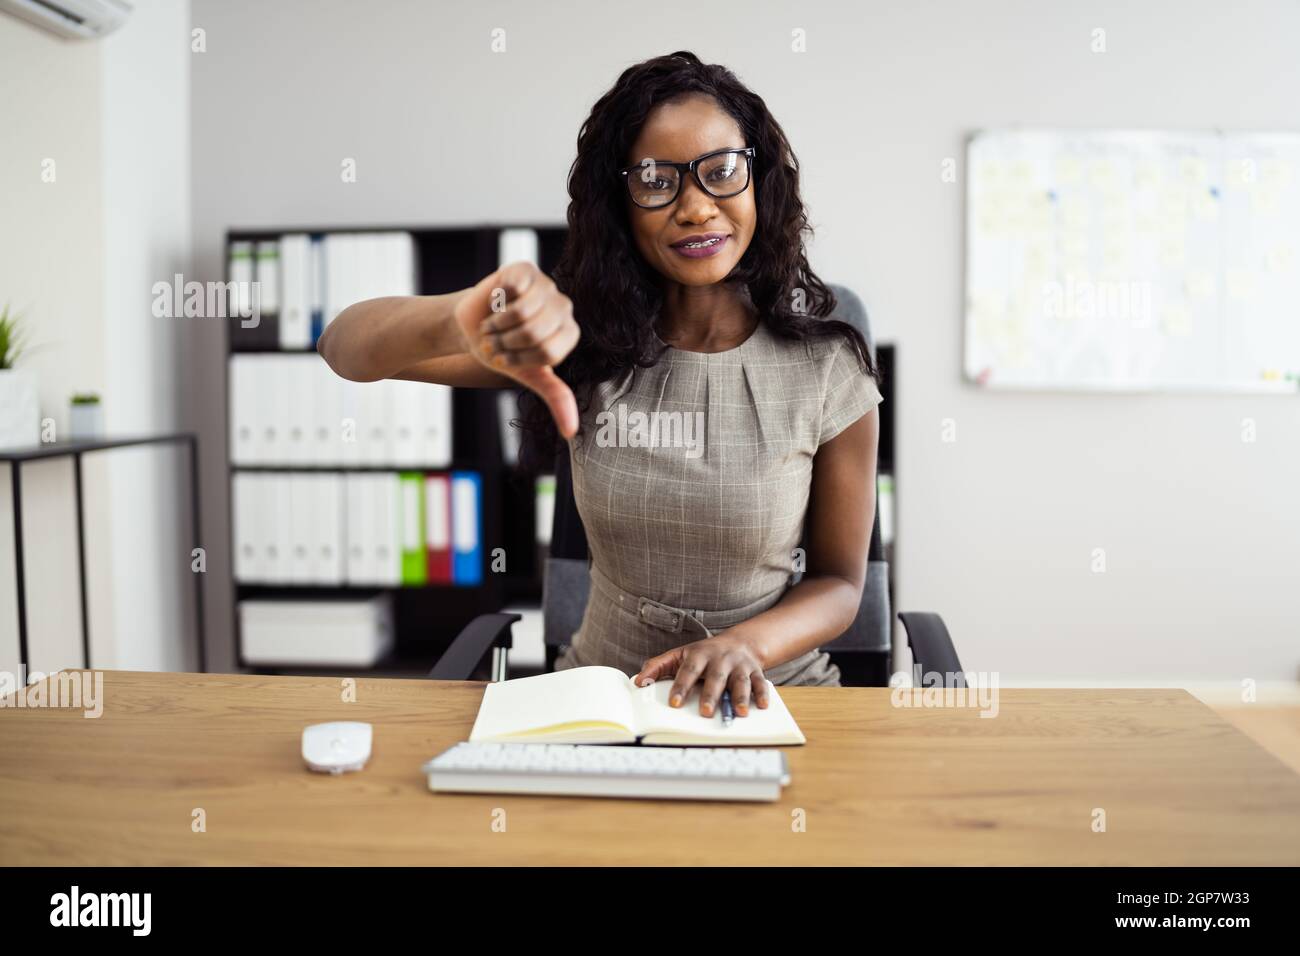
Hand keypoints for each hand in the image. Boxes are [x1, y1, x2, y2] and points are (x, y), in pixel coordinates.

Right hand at [453, 261, 580, 437]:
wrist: (471, 327)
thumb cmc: (502, 351)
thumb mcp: (528, 375)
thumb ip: (555, 397)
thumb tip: (571, 432)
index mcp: (570, 333)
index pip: (548, 353)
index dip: (520, 359)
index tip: (508, 358)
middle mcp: (564, 307)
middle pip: (535, 333)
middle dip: (506, 343)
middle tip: (497, 341)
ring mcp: (546, 286)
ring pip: (521, 312)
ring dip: (497, 325)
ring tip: (493, 325)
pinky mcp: (526, 269)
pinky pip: (512, 288)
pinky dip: (495, 301)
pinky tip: (494, 301)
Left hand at [633, 633, 770, 717]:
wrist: (740, 642)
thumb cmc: (704, 654)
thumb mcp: (679, 655)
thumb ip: (658, 667)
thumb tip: (638, 682)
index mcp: (699, 654)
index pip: (688, 670)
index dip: (681, 686)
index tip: (674, 702)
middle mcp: (721, 659)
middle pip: (715, 677)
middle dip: (711, 695)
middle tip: (705, 713)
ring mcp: (739, 665)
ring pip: (740, 681)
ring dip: (739, 697)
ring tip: (738, 713)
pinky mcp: (756, 671)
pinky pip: (760, 683)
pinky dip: (762, 694)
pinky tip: (761, 706)